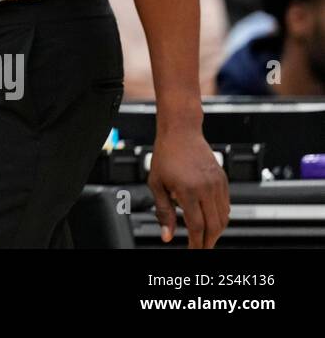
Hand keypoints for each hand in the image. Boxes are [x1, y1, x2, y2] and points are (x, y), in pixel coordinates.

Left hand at [148, 126, 229, 247]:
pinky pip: (227, 205)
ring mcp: (217, 184)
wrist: (181, 132)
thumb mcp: (156, 184)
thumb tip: (167, 235)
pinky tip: (211, 220)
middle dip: (208, 241)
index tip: (192, 250)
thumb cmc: (166, 155)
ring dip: (216, 231)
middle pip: (214, 226)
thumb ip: (163, 212)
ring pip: (224, 217)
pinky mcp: (223, 179)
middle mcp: (206, 188)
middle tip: (201, 248)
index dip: (196, 243)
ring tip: (205, 237)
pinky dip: (221, 217)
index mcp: (188, 190)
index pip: (197, 226)